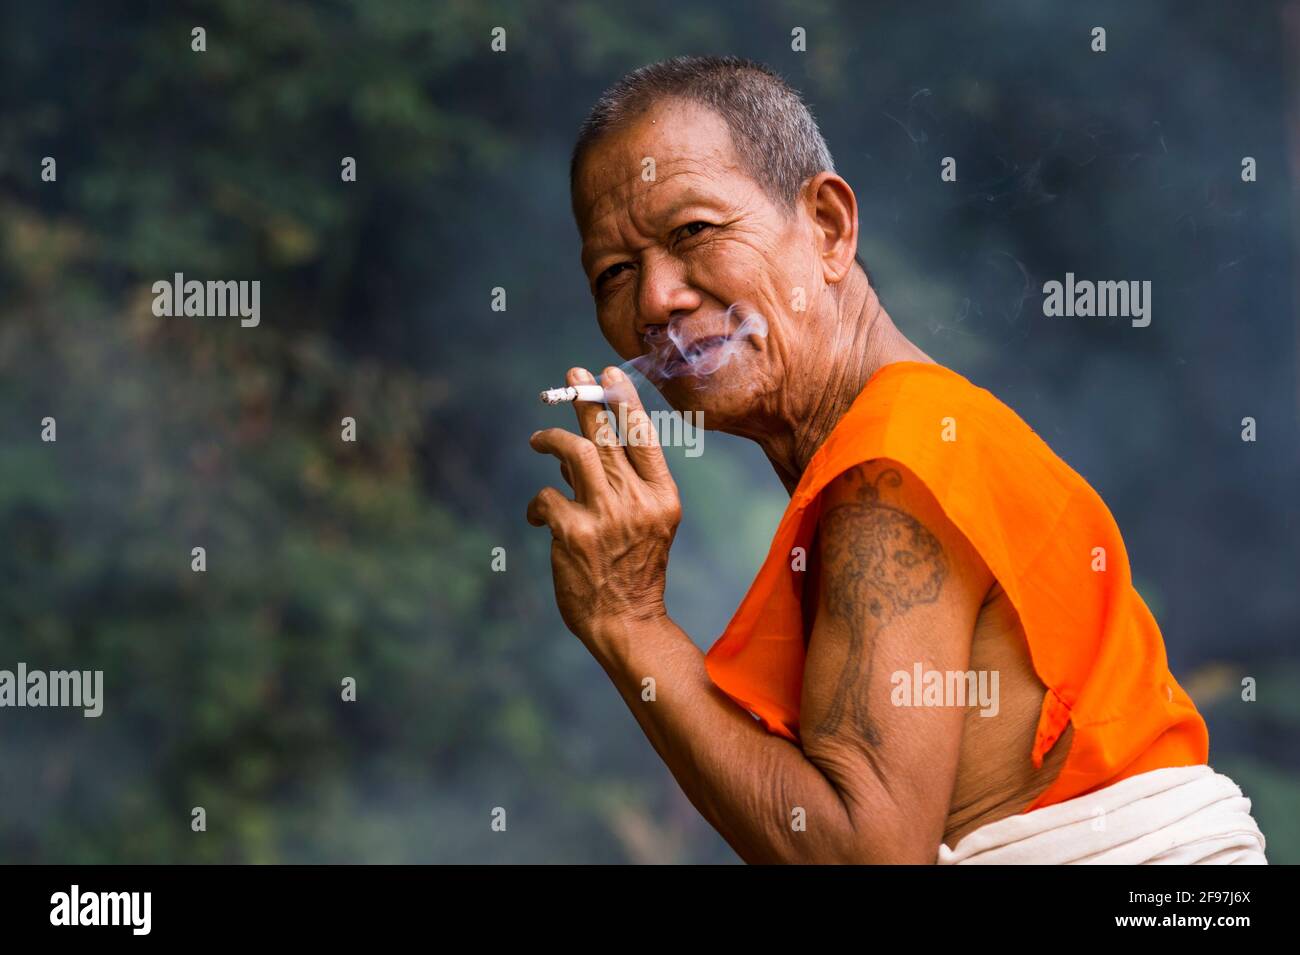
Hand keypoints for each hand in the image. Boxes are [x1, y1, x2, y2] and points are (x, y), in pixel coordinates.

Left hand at [527, 365, 680, 644]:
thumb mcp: (643, 524)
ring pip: (577, 451)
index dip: (623, 399)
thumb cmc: (633, 571)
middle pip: (608, 433)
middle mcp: (639, 501)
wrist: (627, 623)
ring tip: (538, 438)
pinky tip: (539, 517)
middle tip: (570, 377)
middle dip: (586, 398)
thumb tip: (580, 447)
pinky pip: (547, 496)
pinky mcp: (575, 533)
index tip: (607, 373)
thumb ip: (617, 485)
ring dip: (553, 438)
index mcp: (663, 496)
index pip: (644, 435)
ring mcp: (608, 516)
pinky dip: (539, 503)